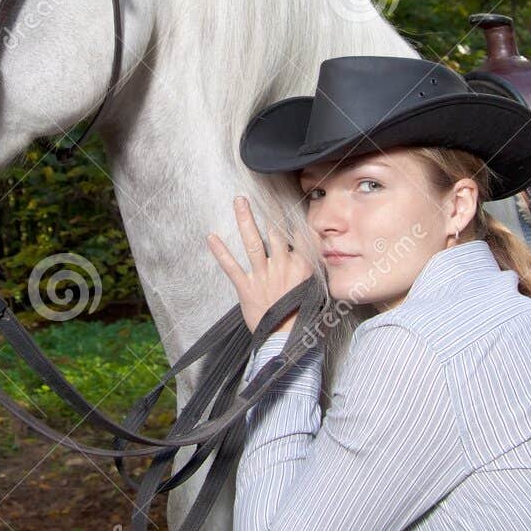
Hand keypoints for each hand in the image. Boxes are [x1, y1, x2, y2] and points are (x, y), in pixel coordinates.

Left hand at [207, 196, 313, 334]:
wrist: (287, 341)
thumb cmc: (304, 319)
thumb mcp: (319, 293)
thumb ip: (316, 273)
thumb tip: (319, 258)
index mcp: (302, 266)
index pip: (298, 235)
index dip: (291, 217)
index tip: (285, 199)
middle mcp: (283, 266)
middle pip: (274, 232)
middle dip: (267, 210)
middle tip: (261, 190)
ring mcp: (263, 276)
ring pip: (253, 242)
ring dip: (245, 219)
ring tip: (239, 201)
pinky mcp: (246, 288)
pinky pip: (231, 266)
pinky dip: (220, 252)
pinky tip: (211, 237)